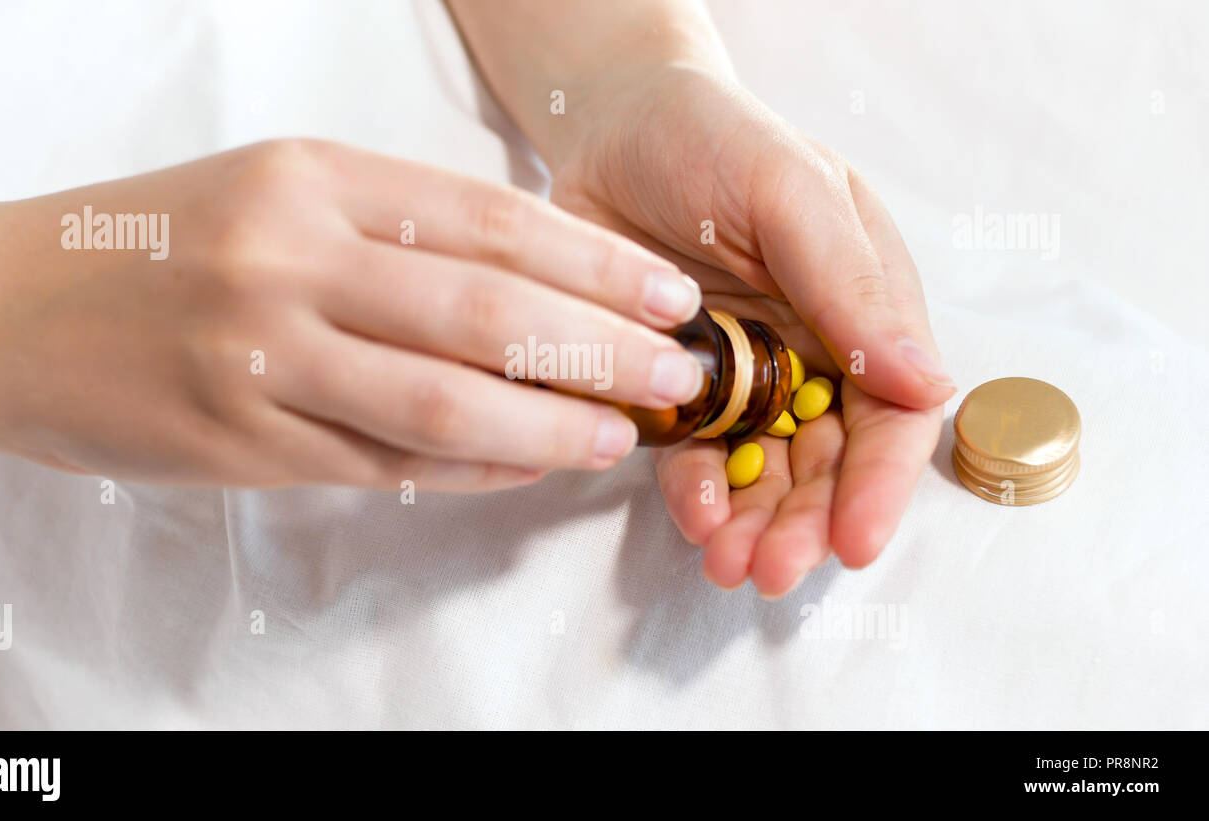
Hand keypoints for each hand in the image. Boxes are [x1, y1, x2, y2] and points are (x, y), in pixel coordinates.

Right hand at [0, 139, 706, 487]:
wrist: (11, 308)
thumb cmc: (165, 243)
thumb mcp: (280, 195)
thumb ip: (396, 232)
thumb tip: (534, 292)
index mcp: (314, 180)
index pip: (488, 220)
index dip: (594, 262)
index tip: (668, 294)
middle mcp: (291, 259)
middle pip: (483, 311)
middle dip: (598, 349)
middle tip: (677, 376)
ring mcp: (262, 357)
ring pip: (438, 402)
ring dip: (544, 426)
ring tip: (616, 440)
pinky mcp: (242, 441)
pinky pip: (380, 463)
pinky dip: (464, 472)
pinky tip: (522, 472)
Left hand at [548, 67, 954, 593]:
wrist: (612, 122)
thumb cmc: (716, 138)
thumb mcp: (793, 192)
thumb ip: (849, 285)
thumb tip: (924, 383)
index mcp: (861, 310)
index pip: (892, 414)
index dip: (880, 484)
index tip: (856, 540)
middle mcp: (810, 353)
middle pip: (826, 462)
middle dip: (806, 524)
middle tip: (774, 570)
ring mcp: (741, 376)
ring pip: (761, 473)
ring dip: (753, 526)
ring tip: (730, 564)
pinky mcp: (674, 386)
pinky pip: (689, 453)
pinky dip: (693, 491)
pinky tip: (693, 514)